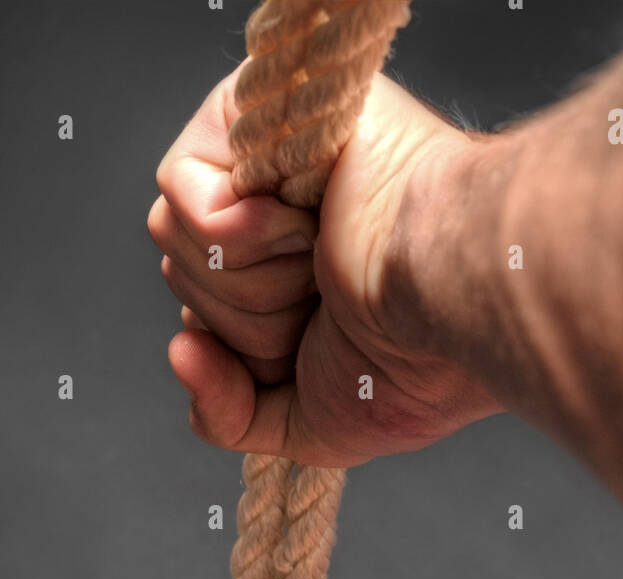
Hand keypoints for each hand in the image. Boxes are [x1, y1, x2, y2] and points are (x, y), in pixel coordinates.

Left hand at [148, 69, 500, 467]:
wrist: (449, 295)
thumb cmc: (412, 364)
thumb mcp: (311, 425)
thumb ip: (231, 415)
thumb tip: (179, 351)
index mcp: (286, 272)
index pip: (198, 315)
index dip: (244, 354)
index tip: (318, 349)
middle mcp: (268, 209)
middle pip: (182, 278)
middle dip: (255, 320)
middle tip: (333, 299)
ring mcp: (259, 154)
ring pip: (173, 237)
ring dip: (258, 280)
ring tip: (328, 257)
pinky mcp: (251, 109)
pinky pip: (179, 192)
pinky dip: (244, 234)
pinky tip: (311, 221)